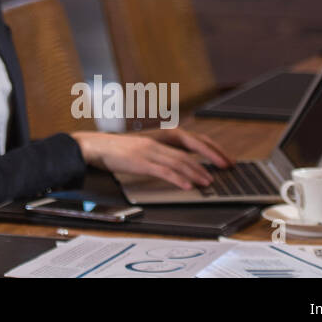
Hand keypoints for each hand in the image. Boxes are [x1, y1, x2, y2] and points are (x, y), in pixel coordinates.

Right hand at [69, 128, 232, 190]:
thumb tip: (183, 162)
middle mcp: (157, 141)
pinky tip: (187, 185)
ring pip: (179, 160)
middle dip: (211, 157)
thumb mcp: (144, 147)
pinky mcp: (140, 162)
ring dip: (197, 170)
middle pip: (190, 147)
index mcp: (159, 136)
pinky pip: (163, 170)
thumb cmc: (118, 150)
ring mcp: (148, 150)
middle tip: (227, 167)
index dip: (210, 147)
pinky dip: (177, 178)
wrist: (95, 147)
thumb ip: (162, 152)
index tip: (225, 157)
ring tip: (210, 181)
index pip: (191, 138)